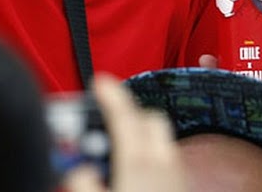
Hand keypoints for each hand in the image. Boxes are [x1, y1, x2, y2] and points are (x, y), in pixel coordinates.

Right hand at [64, 75, 187, 191]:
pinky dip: (151, 152)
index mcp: (137, 163)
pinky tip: (136, 171)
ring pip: (161, 136)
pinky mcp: (183, 183)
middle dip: (127, 113)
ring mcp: (176, 172)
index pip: (124, 116)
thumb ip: (83, 180)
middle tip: (104, 123)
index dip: (111, 94)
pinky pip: (167, 155)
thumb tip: (79, 169)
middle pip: (149, 118)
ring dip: (140, 134)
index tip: (100, 80)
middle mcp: (162, 162)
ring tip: (116, 149)